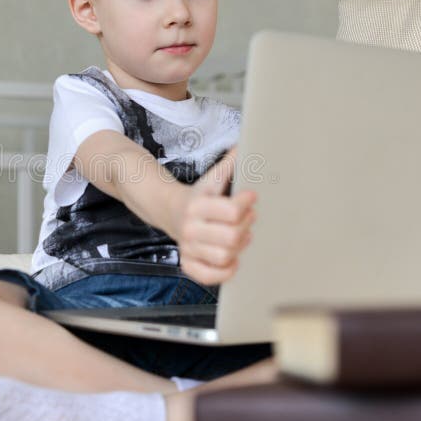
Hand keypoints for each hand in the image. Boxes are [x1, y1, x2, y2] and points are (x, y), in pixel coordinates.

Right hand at [171, 147, 256, 283]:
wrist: (168, 209)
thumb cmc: (199, 195)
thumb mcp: (212, 178)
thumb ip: (229, 164)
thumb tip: (245, 145)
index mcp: (197, 205)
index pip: (231, 211)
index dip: (246, 204)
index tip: (251, 196)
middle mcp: (190, 228)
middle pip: (231, 237)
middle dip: (246, 226)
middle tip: (249, 218)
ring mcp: (188, 248)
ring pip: (224, 257)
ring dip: (239, 247)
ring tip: (242, 236)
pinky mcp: (188, 264)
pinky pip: (209, 276)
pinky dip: (225, 271)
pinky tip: (232, 258)